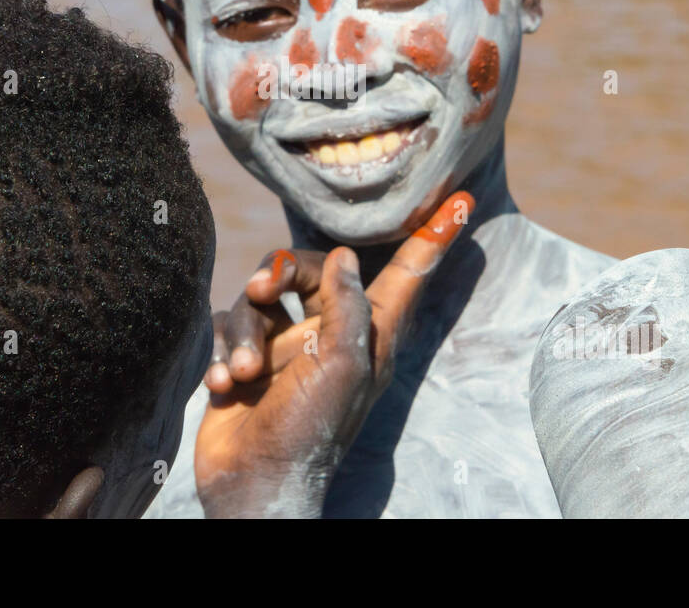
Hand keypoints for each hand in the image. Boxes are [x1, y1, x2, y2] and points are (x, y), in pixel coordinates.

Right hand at [195, 192, 472, 517]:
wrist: (252, 486)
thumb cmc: (309, 431)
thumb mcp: (343, 365)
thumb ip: (349, 305)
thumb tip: (344, 258)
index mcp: (368, 337)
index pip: (405, 276)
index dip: (432, 239)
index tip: (463, 202)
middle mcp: (328, 335)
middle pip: (309, 269)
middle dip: (283, 273)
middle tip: (265, 289)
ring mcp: (285, 348)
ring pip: (260, 299)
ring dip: (247, 332)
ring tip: (246, 372)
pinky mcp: (246, 361)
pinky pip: (230, 328)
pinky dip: (225, 353)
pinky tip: (225, 386)